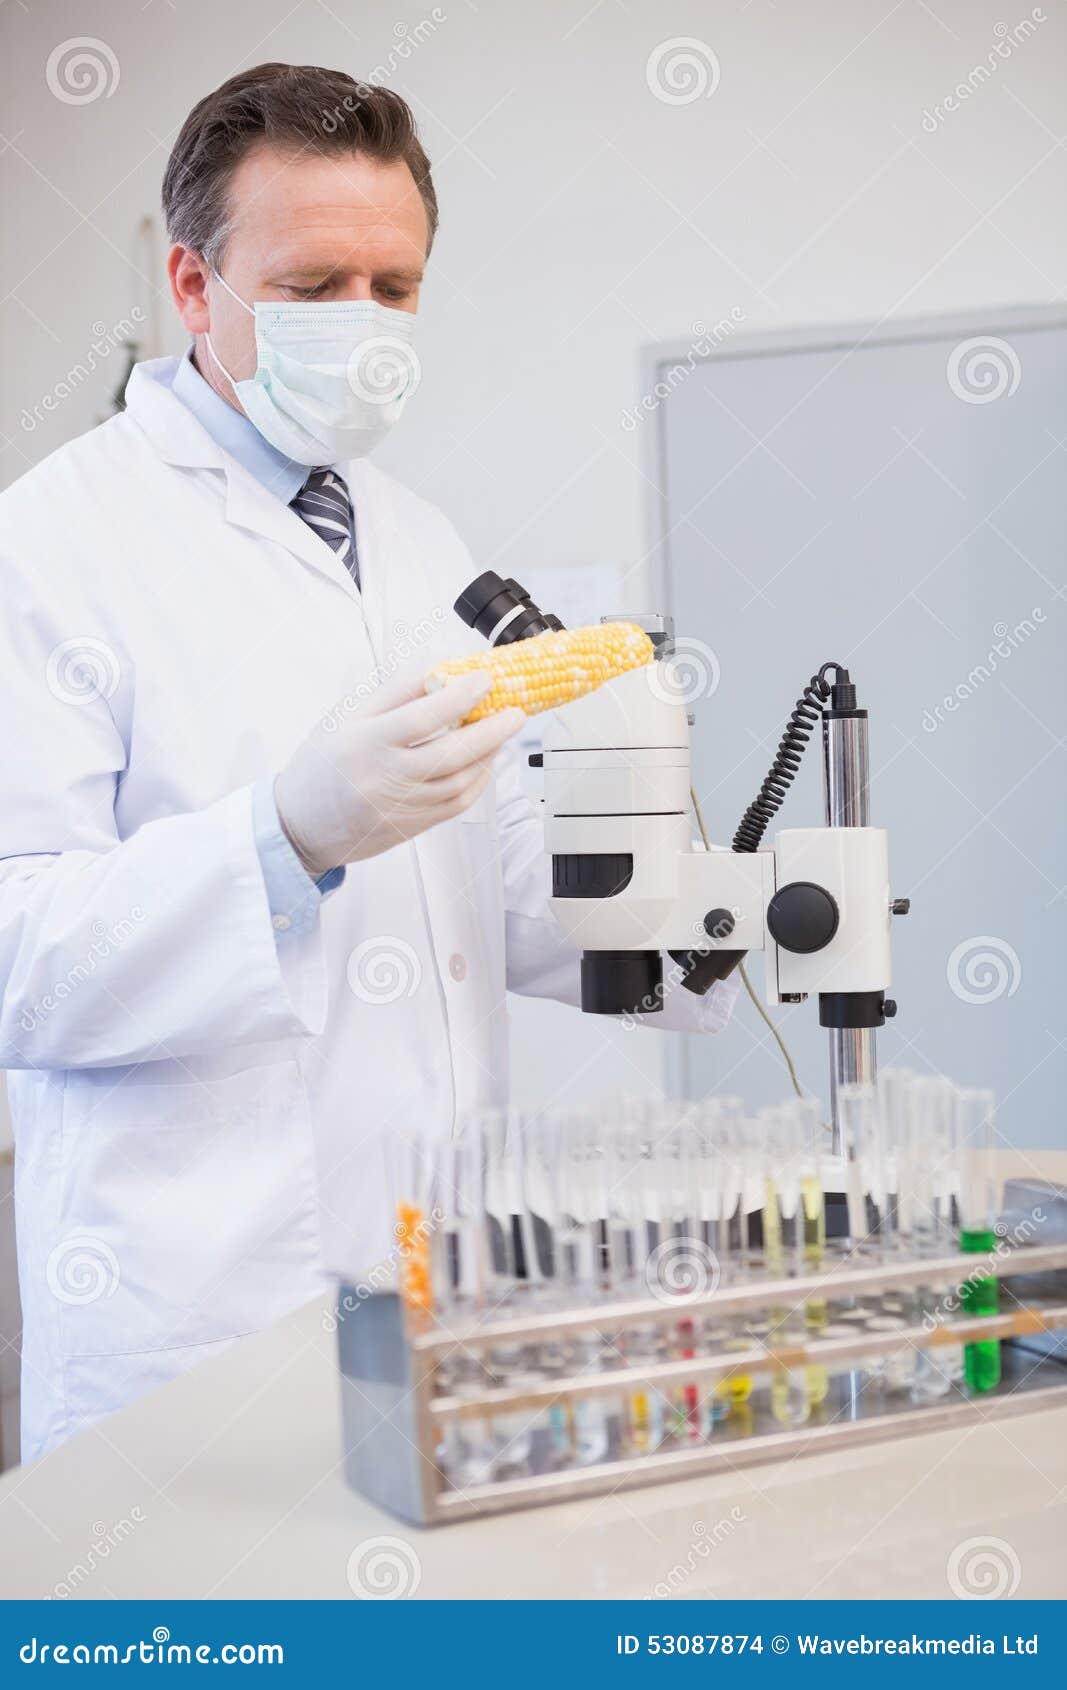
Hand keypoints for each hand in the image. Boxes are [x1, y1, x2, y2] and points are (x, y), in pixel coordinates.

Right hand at [274, 669, 523, 874]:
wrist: (300, 826)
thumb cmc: (321, 766)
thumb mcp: (346, 718)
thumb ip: (394, 693)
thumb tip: (439, 670)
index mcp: (366, 743)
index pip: (422, 717)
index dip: (460, 696)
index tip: (485, 680)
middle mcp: (386, 778)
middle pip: (453, 754)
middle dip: (492, 730)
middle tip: (515, 712)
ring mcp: (402, 807)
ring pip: (461, 781)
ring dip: (489, 755)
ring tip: (502, 733)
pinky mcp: (412, 828)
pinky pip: (457, 804)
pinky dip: (478, 781)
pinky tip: (485, 763)